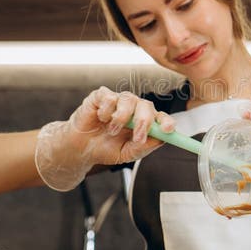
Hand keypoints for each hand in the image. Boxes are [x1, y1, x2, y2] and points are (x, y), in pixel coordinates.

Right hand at [35, 87, 174, 190]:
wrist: (82, 148)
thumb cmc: (106, 148)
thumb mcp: (128, 153)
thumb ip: (145, 147)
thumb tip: (162, 139)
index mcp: (144, 122)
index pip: (161, 117)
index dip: (166, 122)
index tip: (168, 130)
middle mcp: (134, 108)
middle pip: (147, 106)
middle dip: (144, 122)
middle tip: (137, 137)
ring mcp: (118, 101)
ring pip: (129, 100)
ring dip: (121, 119)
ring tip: (112, 131)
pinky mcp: (102, 96)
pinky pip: (109, 97)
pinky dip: (106, 111)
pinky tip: (101, 118)